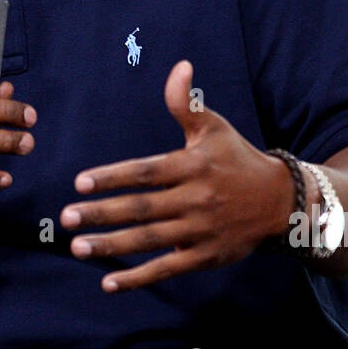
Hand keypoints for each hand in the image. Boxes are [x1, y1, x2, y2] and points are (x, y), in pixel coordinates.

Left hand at [60, 59, 292, 292]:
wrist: (280, 202)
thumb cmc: (237, 158)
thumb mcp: (214, 127)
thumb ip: (186, 102)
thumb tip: (179, 66)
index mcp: (192, 166)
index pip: (145, 172)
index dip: (112, 178)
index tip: (80, 182)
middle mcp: (195, 199)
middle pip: (141, 209)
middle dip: (101, 213)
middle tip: (66, 218)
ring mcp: (199, 231)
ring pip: (149, 240)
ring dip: (111, 246)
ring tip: (78, 247)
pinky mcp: (204, 257)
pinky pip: (166, 268)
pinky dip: (138, 278)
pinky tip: (108, 282)